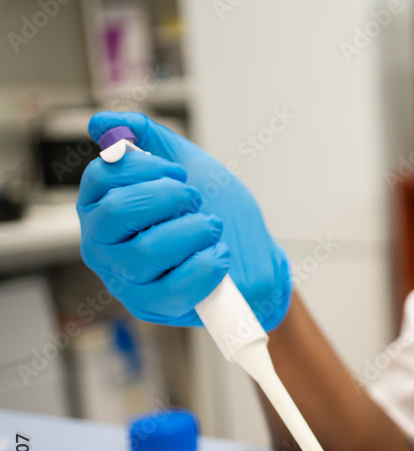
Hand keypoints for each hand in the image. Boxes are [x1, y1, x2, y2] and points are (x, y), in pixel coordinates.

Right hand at [77, 112, 290, 328]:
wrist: (253, 256)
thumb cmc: (215, 212)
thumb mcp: (187, 165)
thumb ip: (147, 138)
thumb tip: (102, 122)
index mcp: (102, 206)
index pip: (101, 177)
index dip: (146, 168)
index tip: (178, 173)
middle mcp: (103, 245)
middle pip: (118, 212)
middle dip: (170, 198)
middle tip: (197, 200)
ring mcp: (126, 279)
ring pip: (148, 251)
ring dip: (194, 231)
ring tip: (212, 228)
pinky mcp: (154, 307)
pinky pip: (177, 286)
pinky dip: (208, 264)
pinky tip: (219, 255)